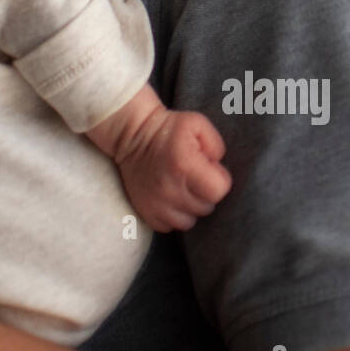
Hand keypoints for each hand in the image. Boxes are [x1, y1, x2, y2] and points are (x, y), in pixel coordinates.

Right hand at [86, 87, 231, 232]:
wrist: (131, 135)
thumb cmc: (167, 128)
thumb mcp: (196, 123)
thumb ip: (216, 145)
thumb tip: (218, 167)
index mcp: (184, 164)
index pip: (218, 190)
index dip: (219, 179)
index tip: (209, 170)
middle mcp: (170, 188)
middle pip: (206, 207)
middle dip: (204, 193)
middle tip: (193, 178)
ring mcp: (156, 203)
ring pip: (189, 221)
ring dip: (189, 207)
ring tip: (182, 189)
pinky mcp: (145, 211)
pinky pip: (169, 226)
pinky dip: (172, 216)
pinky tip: (169, 198)